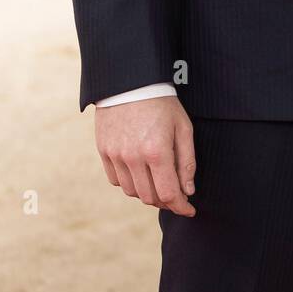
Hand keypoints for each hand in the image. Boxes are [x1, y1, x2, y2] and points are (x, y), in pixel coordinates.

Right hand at [95, 95, 195, 216]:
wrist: (130, 81)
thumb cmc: (162, 103)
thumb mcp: (183, 127)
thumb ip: (187, 161)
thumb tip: (188, 190)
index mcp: (156, 151)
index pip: (168, 194)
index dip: (181, 206)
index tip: (189, 210)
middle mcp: (133, 157)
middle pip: (150, 197)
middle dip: (166, 201)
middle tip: (176, 195)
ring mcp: (115, 155)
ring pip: (132, 192)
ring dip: (147, 193)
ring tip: (158, 181)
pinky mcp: (103, 151)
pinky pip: (116, 180)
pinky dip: (129, 183)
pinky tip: (139, 172)